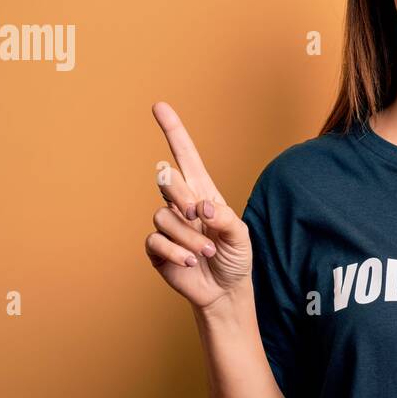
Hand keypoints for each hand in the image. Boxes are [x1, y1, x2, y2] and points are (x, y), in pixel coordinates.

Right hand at [146, 102, 252, 310]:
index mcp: (203, 193)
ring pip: (164, 216)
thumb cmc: (235, 257)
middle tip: (198, 216)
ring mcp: (168, 225)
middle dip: (181, 196)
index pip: (185, 156)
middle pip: (167, 180)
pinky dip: (175, 252)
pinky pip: (155, 240)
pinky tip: (190, 261)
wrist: (225, 290)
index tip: (159, 106)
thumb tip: (202, 206)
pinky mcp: (156, 248)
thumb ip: (225, 219)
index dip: (173, 131)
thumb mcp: (241, 236)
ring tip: (205, 252)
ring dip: (188, 237)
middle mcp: (181, 204)